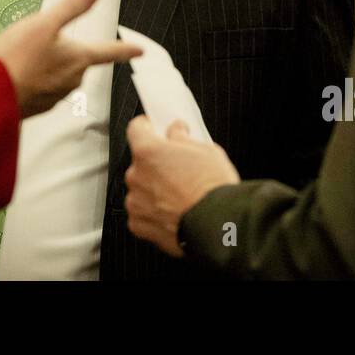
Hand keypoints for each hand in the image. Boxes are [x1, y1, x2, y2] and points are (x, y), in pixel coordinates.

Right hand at [0, 0, 140, 118]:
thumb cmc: (17, 57)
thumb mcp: (45, 23)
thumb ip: (72, 7)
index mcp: (79, 58)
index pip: (109, 52)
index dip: (126, 49)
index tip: (140, 50)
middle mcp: (72, 80)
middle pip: (79, 62)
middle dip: (66, 51)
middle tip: (39, 41)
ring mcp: (55, 96)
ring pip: (59, 74)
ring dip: (48, 65)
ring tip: (24, 57)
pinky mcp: (38, 106)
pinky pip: (42, 88)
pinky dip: (34, 79)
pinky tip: (18, 73)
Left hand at [125, 116, 240, 257]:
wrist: (218, 226)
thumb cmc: (214, 188)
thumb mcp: (206, 150)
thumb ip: (183, 138)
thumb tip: (176, 131)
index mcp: (148, 151)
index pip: (136, 128)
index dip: (148, 127)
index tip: (155, 130)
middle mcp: (136, 175)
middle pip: (141, 162)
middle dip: (156, 163)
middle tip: (179, 169)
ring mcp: (136, 201)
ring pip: (141, 188)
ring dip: (154, 189)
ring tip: (180, 196)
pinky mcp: (139, 225)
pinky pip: (142, 213)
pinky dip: (154, 212)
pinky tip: (175, 212)